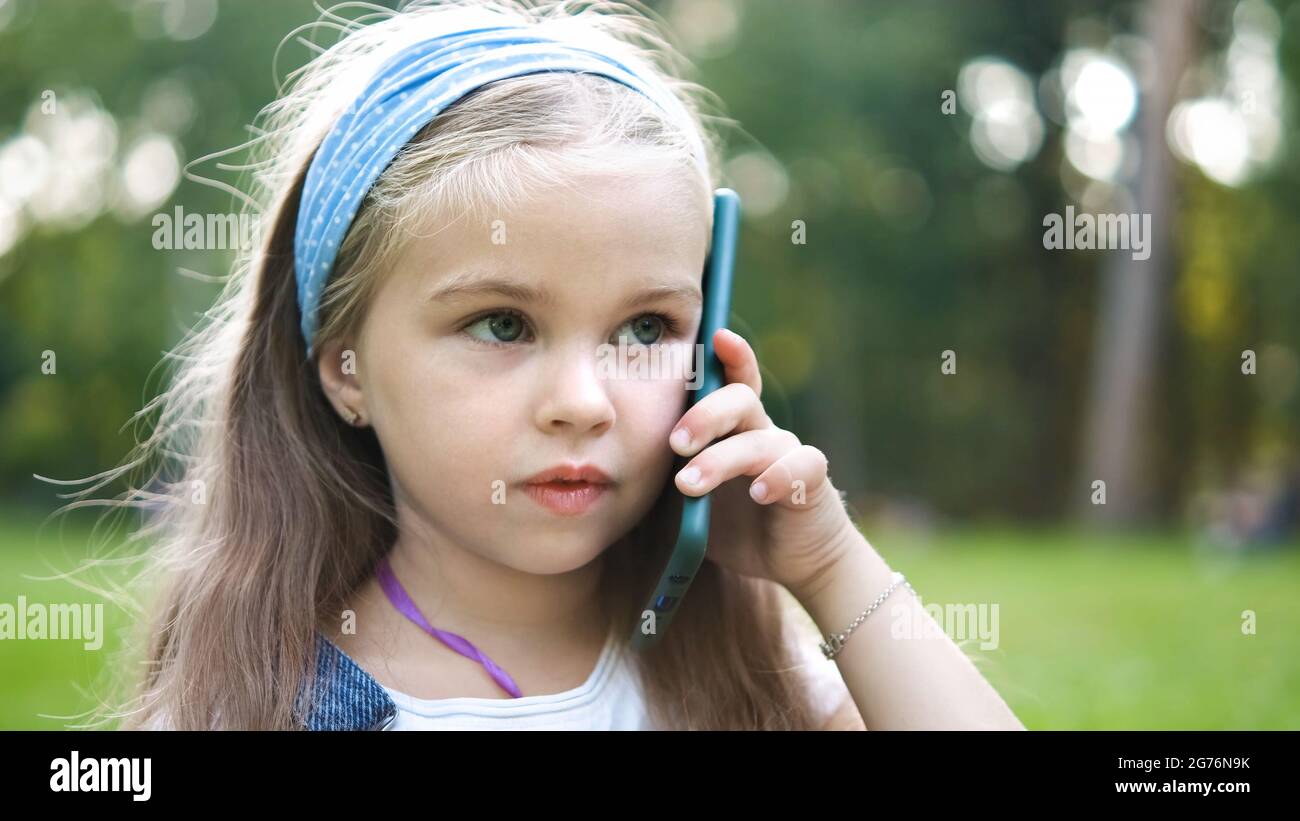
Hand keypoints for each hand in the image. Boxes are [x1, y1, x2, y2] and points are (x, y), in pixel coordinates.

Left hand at [670, 328, 861, 597]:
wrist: (789, 561)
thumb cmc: (734, 523)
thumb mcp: (692, 497)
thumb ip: (667, 475)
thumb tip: (612, 468)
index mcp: (733, 428)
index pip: (731, 381)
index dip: (728, 355)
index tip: (715, 336)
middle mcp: (763, 431)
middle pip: (740, 400)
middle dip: (705, 415)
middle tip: (675, 442)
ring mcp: (789, 454)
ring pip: (760, 440)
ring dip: (721, 460)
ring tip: (688, 485)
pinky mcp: (812, 482)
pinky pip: (801, 466)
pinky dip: (779, 477)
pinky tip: (758, 493)